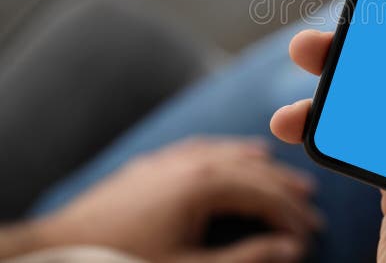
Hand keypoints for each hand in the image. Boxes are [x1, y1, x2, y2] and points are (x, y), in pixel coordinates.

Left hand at [35, 138, 322, 261]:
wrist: (57, 249)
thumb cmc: (124, 261)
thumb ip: (246, 258)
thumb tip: (290, 249)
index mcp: (204, 184)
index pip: (264, 194)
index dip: (292, 215)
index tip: (312, 233)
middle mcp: (192, 163)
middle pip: (253, 169)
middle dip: (285, 189)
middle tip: (311, 205)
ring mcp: (170, 160)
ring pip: (230, 153)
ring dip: (262, 167)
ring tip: (285, 176)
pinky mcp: (153, 166)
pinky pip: (202, 148)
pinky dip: (228, 152)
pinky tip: (236, 154)